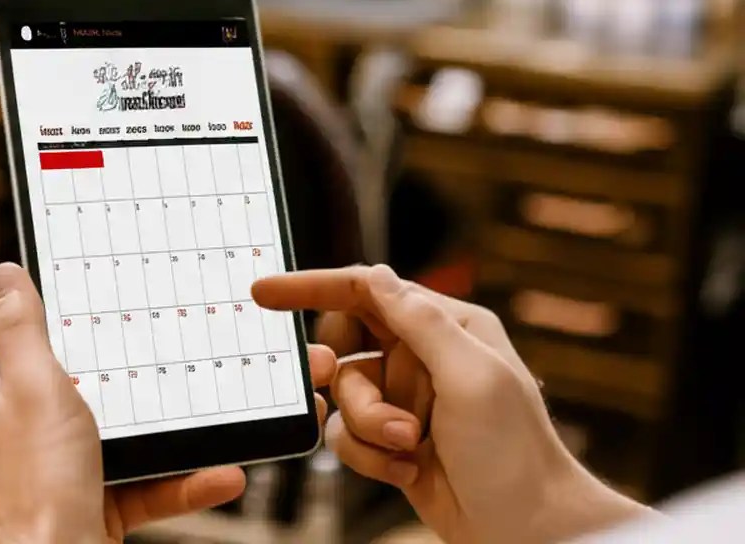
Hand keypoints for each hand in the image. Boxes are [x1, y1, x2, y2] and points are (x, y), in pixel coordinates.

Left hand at [0, 263, 259, 543]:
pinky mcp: (101, 509)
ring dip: (181, 432)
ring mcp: (69, 473)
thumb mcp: (31, 389)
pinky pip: (154, 487)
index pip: (42, 344)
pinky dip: (190, 482)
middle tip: (189, 352)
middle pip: (98, 389)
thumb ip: (23, 331)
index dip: (80, 321)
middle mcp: (36, 435)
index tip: (125, 300)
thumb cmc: (35, 489)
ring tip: (224, 414)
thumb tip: (5, 275)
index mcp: (10, 399)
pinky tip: (223, 472)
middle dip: (148, 377)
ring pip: (134, 440)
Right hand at [253, 265, 651, 543]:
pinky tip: (406, 469)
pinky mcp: (391, 439)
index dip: (312, 286)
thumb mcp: (471, 375)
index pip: (368, 290)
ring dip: (369, 425)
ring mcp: (406, 400)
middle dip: (348, 378)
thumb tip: (375, 274)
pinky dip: (368, 454)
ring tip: (408, 445)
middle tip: (346, 387)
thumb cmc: (514, 451)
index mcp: (447, 326)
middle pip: (346, 345)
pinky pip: (346, 435)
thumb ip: (420, 321)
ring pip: (344, 396)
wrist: (526, 530)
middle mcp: (423, 357)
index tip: (264, 292)